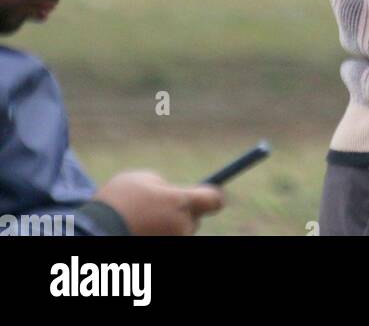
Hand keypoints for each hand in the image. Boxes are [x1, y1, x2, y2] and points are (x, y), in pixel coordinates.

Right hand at [92, 170, 224, 235]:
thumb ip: (163, 183)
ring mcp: (173, 243)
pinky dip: (158, 235)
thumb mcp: (140, 178)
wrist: (93, 233)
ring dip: (168, 226)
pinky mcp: (165, 251)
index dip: (212, 196)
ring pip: (179, 232)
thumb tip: (172, 191)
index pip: (214, 200)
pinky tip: (140, 231)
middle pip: (194, 219)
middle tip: (158, 208)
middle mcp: (182, 227)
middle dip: (181, 213)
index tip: (210, 195)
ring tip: (142, 221)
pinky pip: (167, 240)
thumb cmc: (117, 201)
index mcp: (181, 202)